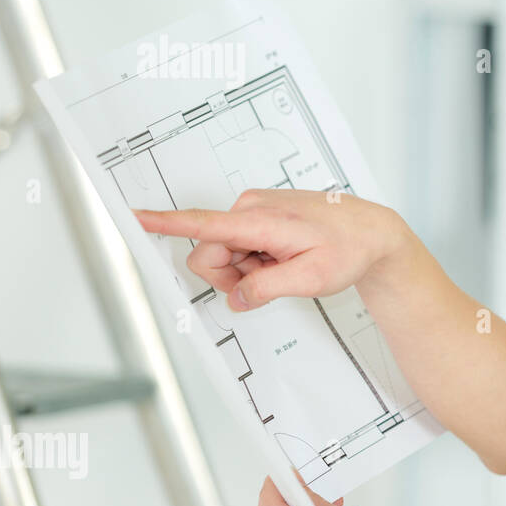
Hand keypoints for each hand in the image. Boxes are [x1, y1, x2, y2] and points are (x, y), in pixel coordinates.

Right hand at [131, 188, 409, 310]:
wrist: (372, 231)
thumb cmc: (348, 248)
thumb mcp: (312, 279)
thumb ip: (267, 288)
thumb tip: (236, 296)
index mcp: (261, 221)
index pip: (203, 223)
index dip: (164, 223)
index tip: (132, 215)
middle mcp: (251, 208)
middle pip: (208, 253)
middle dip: (229, 275)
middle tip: (270, 279)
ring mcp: (254, 210)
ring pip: (223, 253)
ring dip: (246, 269)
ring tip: (283, 265)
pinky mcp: (258, 215)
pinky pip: (238, 246)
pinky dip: (255, 260)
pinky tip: (283, 257)